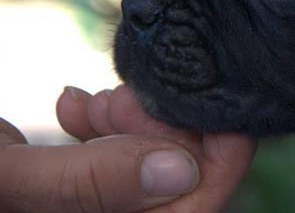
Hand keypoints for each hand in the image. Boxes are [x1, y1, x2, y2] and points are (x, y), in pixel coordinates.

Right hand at [0, 85, 254, 212]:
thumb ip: (86, 183)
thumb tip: (181, 171)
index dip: (215, 161)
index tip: (209, 106)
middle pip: (178, 186)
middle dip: (165, 132)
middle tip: (123, 100)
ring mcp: (87, 205)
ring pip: (151, 165)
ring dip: (135, 122)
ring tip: (92, 102)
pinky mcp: (71, 183)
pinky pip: (117, 156)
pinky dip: (108, 124)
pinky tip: (77, 104)